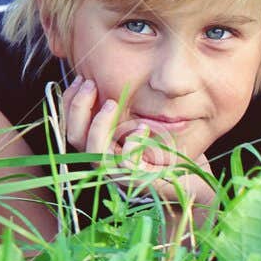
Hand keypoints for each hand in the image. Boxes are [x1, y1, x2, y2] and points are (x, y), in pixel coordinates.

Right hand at [57, 76, 215, 205]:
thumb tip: (109, 79)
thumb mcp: (142, 123)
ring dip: (99, 124)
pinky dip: (132, 142)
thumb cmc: (168, 151)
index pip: (71, 125)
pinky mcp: (138, 181)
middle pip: (74, 137)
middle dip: (78, 107)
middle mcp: (104, 162)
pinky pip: (125, 163)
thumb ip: (124, 109)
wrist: (191, 183)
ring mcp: (119, 174)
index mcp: (100, 148)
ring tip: (113, 103)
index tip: (80, 78)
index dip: (70, 102)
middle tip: (90, 83)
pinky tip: (143, 127)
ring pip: (94, 151)